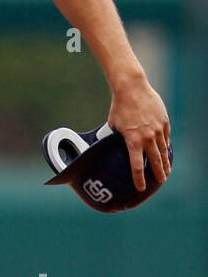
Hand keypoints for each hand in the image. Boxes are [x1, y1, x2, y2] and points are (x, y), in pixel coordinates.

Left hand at [108, 75, 170, 190]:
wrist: (132, 88)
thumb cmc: (119, 107)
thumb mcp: (113, 125)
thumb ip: (116, 137)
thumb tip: (109, 145)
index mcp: (133, 141)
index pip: (136, 166)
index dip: (138, 179)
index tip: (140, 188)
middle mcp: (148, 138)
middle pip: (155, 162)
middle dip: (158, 174)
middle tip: (161, 182)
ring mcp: (158, 130)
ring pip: (163, 151)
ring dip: (165, 162)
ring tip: (166, 171)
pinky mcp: (164, 122)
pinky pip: (166, 138)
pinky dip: (166, 146)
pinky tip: (166, 151)